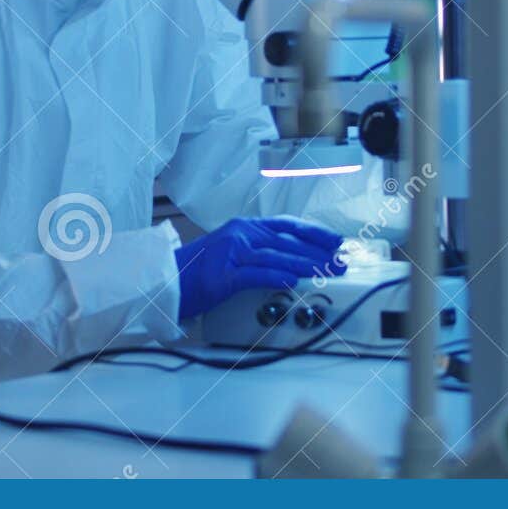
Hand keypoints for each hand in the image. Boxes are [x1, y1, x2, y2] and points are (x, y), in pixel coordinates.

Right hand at [173, 216, 344, 319]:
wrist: (166, 282)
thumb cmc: (200, 273)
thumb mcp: (234, 255)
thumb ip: (261, 254)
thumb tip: (295, 263)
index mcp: (244, 228)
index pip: (287, 226)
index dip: (314, 233)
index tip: (336, 242)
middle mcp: (240, 234)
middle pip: (287, 242)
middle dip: (318, 253)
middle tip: (341, 262)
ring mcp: (231, 252)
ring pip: (276, 256)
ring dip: (306, 265)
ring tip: (327, 272)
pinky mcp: (222, 274)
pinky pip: (255, 274)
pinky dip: (276, 276)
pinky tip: (294, 281)